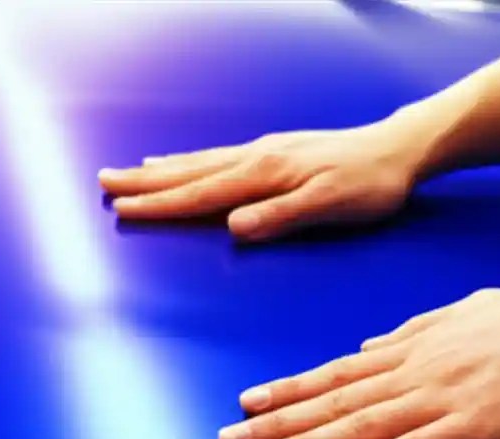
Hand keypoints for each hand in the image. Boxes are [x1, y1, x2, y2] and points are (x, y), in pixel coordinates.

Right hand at [98, 120, 429, 241]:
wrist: (397, 150)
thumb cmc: (369, 185)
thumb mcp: (330, 206)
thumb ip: (281, 217)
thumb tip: (234, 227)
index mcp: (264, 176)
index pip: (202, 195)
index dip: (161, 204)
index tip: (122, 208)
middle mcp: (256, 159)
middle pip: (190, 174)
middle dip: (145, 182)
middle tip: (102, 182)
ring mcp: (263, 152)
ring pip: (200, 163)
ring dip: (161, 170)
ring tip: (127, 172)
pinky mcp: (274, 152)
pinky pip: (218, 157)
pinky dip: (190, 160)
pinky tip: (180, 161)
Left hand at [216, 281, 499, 438]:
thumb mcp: (468, 311)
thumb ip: (417, 330)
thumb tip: (371, 348)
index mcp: (417, 345)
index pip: (339, 373)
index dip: (291, 390)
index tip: (249, 404)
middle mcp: (416, 371)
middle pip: (333, 402)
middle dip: (275, 424)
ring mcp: (441, 400)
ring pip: (356, 428)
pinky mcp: (472, 430)